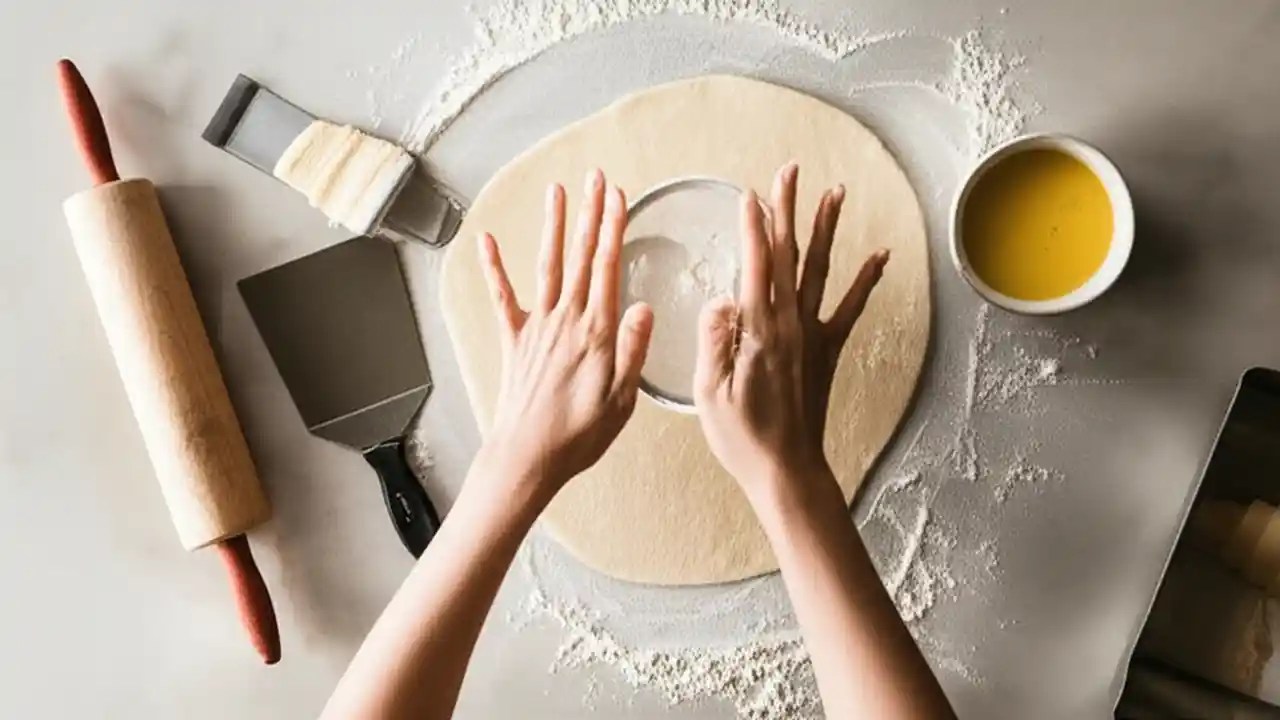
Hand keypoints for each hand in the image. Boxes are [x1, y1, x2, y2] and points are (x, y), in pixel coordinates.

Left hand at [477, 170, 653, 499]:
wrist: (528, 456)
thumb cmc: (580, 434)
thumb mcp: (622, 398)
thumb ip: (633, 349)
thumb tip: (643, 307)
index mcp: (596, 333)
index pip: (607, 268)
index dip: (613, 228)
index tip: (619, 196)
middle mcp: (565, 321)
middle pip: (580, 257)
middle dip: (590, 214)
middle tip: (596, 177)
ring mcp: (536, 328)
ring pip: (547, 266)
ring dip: (553, 227)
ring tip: (557, 191)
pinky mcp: (514, 341)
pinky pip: (502, 298)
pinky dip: (494, 268)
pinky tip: (487, 240)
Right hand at [694, 163, 888, 496]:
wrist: (787, 469)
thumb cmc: (742, 436)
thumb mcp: (709, 391)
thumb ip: (713, 340)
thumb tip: (721, 298)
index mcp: (757, 332)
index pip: (755, 267)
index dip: (753, 228)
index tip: (749, 194)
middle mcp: (790, 326)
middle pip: (788, 256)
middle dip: (787, 210)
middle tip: (789, 171)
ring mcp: (812, 337)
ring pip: (819, 271)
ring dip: (826, 229)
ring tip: (835, 193)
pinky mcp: (827, 352)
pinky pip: (850, 309)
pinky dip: (866, 280)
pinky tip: (879, 256)